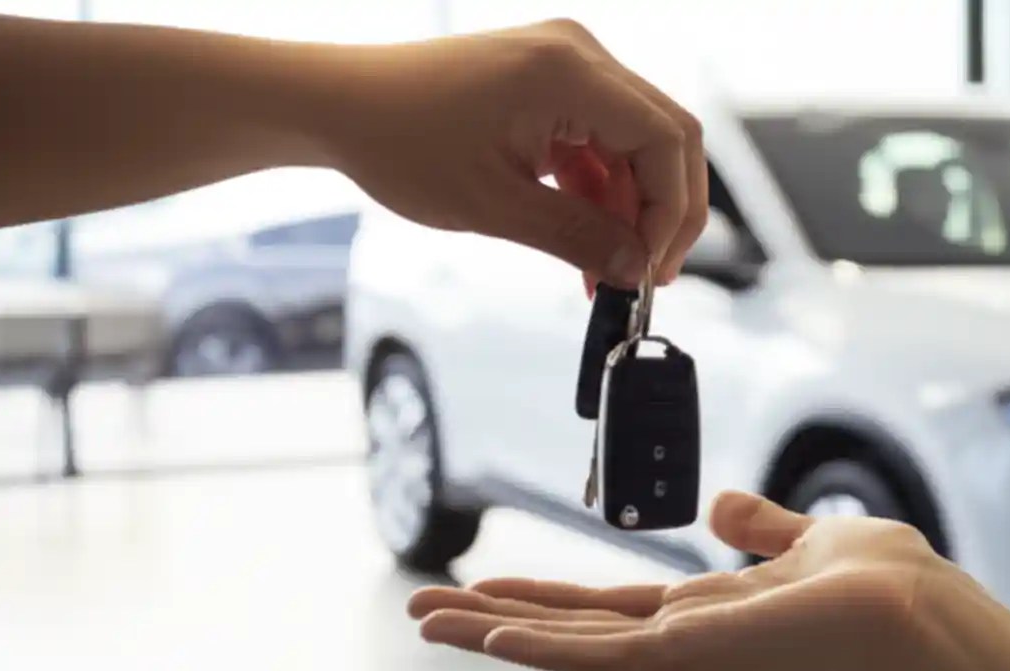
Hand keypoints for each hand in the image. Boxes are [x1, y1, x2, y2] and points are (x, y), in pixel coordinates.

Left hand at [325, 19, 705, 288]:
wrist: (339, 105)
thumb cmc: (398, 140)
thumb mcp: (494, 205)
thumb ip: (576, 237)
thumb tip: (635, 270)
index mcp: (569, 70)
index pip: (665, 139)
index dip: (670, 211)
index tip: (650, 269)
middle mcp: (579, 55)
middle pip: (664, 136)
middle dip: (663, 213)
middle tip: (647, 276)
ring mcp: (566, 67)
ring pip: (635, 145)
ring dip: (629, 210)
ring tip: (607, 274)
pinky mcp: (550, 86)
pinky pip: (599, 142)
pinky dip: (599, 194)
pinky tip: (586, 244)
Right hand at [407, 491, 944, 670]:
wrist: (913, 604)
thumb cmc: (874, 578)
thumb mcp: (799, 538)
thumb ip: (758, 526)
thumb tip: (720, 506)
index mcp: (699, 612)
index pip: (599, 608)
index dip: (539, 600)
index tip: (487, 589)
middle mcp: (678, 638)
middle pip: (565, 629)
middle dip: (492, 620)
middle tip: (423, 611)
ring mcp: (680, 652)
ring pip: (565, 645)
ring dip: (493, 634)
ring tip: (427, 620)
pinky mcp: (691, 654)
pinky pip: (602, 655)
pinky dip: (543, 651)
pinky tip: (493, 641)